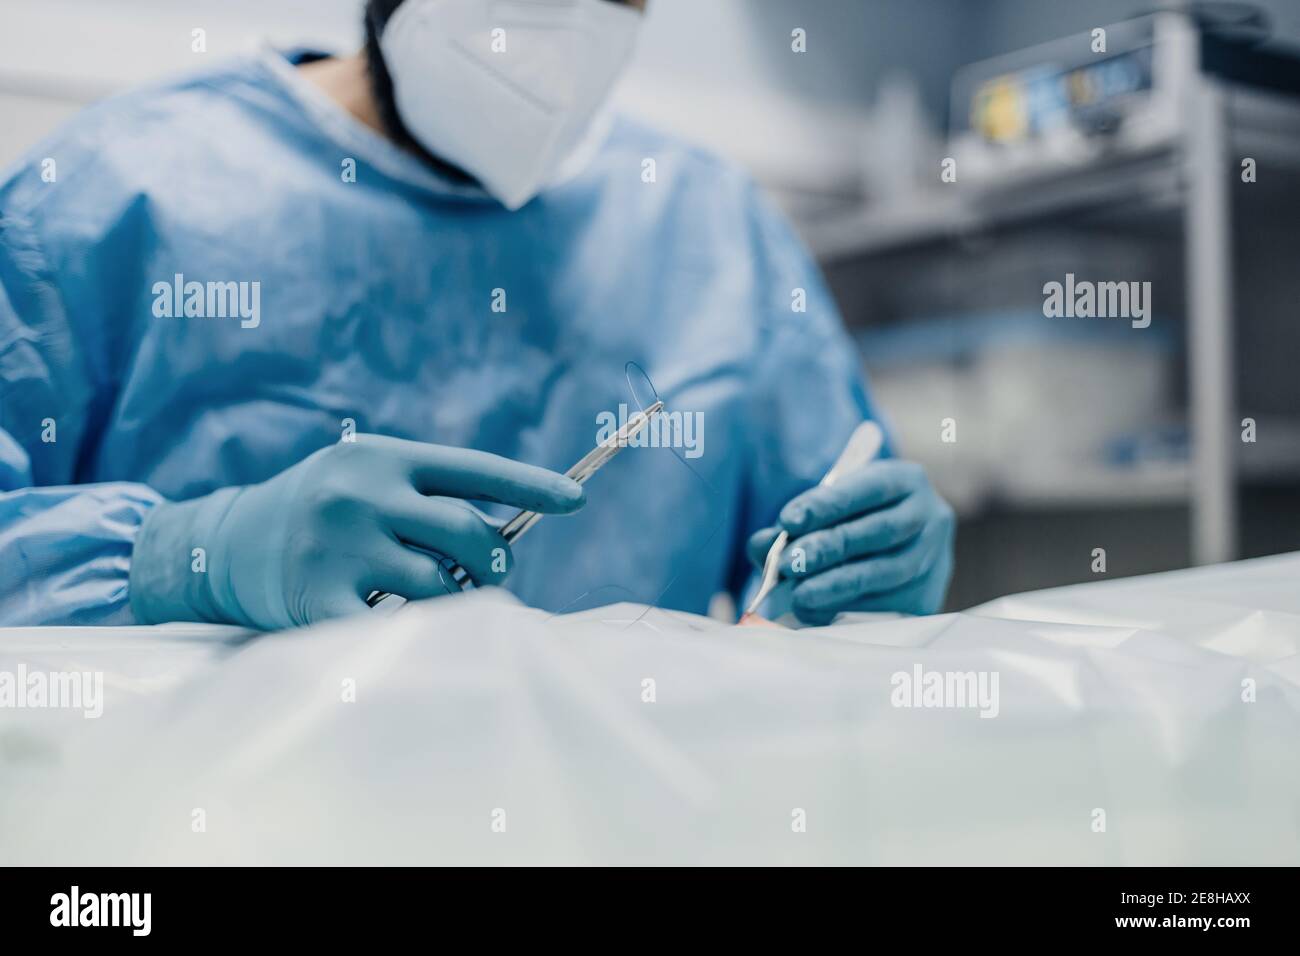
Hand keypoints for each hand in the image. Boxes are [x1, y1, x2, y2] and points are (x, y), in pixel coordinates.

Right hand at [129, 435, 583, 628]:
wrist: (224, 542)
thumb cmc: (321, 509)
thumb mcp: (367, 475)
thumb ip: (428, 494)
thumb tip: (507, 534)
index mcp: (384, 455)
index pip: (476, 469)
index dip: (531, 486)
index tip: (577, 500)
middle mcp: (362, 493)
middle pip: (470, 534)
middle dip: (494, 561)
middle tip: (488, 573)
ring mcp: (338, 546)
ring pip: (443, 588)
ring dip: (456, 602)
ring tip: (437, 597)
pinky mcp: (317, 599)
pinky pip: (396, 629)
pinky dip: (416, 635)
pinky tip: (408, 627)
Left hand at [747, 460, 953, 624]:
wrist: (901, 549)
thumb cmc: (853, 521)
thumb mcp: (828, 508)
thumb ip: (794, 523)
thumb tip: (761, 546)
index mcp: (905, 480)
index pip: (867, 488)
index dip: (827, 505)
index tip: (787, 521)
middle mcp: (929, 516)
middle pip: (879, 531)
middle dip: (829, 548)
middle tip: (787, 563)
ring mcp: (934, 559)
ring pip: (885, 572)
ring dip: (837, 586)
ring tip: (798, 595)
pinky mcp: (927, 598)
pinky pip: (888, 606)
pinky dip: (848, 609)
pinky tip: (817, 612)